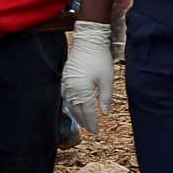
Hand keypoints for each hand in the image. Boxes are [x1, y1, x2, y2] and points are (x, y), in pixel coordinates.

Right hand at [61, 19, 114, 133]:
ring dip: (77, 115)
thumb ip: (105, 98)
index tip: (96, 132)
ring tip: (83, 122)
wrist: (88, 41)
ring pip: (70, 105)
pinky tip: (74, 107)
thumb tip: (105, 113)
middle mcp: (72, 90)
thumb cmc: (99, 59)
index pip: (88, 112)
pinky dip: (71, 104)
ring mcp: (67, 84)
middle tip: (91, 130)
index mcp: (83, 91)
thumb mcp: (107, 79)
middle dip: (84, 121)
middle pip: (78, 111)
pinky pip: (66, 96)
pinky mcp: (65, 78)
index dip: (92, 124)